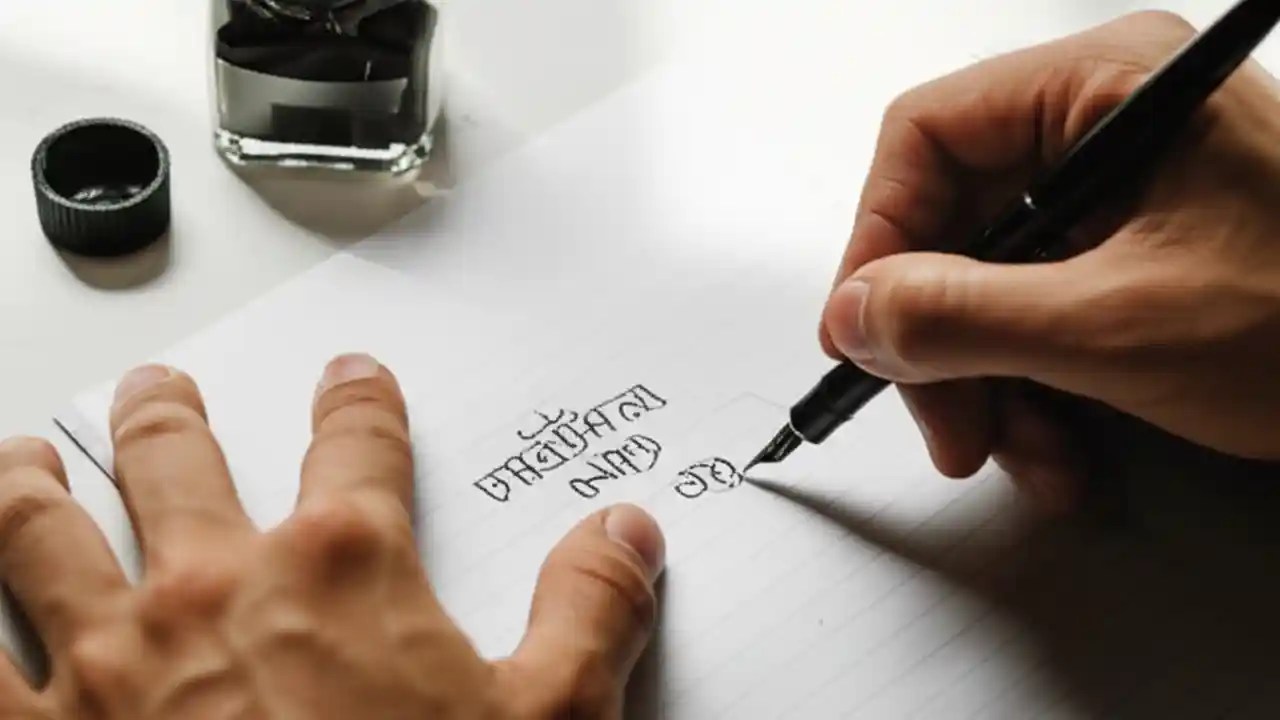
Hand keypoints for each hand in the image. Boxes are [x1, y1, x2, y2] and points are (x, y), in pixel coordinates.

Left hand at [0, 354, 664, 717]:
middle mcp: (216, 588)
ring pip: (43, 533)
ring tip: (28, 460)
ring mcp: (110, 662)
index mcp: (343, 569)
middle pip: (178, 463)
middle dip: (170, 417)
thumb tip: (625, 534)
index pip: (357, 445)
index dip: (357, 402)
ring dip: (33, 486)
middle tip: (164, 391)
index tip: (351, 378)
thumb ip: (590, 611)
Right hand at [820, 11, 1279, 512]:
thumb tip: (853, 314)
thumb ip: (964, 317)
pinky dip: (1037, 389)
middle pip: (954, 223)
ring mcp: (1122, 193)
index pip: (927, 137)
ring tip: (1028, 458)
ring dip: (990, 383)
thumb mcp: (1119, 328)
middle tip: (949, 428)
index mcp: (1105, 88)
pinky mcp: (1135, 253)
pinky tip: (1066, 450)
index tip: (860, 333)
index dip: (877, 241)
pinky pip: (1041, 312)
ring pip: (991, 282)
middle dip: (943, 342)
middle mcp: (1105, 127)